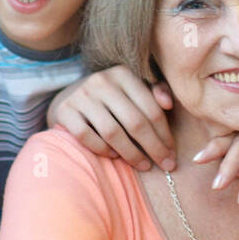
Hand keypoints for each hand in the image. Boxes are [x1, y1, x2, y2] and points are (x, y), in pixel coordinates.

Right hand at [48, 67, 175, 170]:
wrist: (70, 95)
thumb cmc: (113, 98)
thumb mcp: (134, 89)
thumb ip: (156, 92)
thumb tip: (169, 104)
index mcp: (123, 74)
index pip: (151, 108)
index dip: (165, 134)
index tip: (173, 154)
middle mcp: (102, 81)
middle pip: (135, 122)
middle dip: (154, 147)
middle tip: (165, 165)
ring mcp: (81, 96)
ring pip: (112, 132)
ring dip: (131, 153)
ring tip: (144, 165)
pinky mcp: (65, 111)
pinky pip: (87, 137)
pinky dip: (103, 149)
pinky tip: (115, 156)